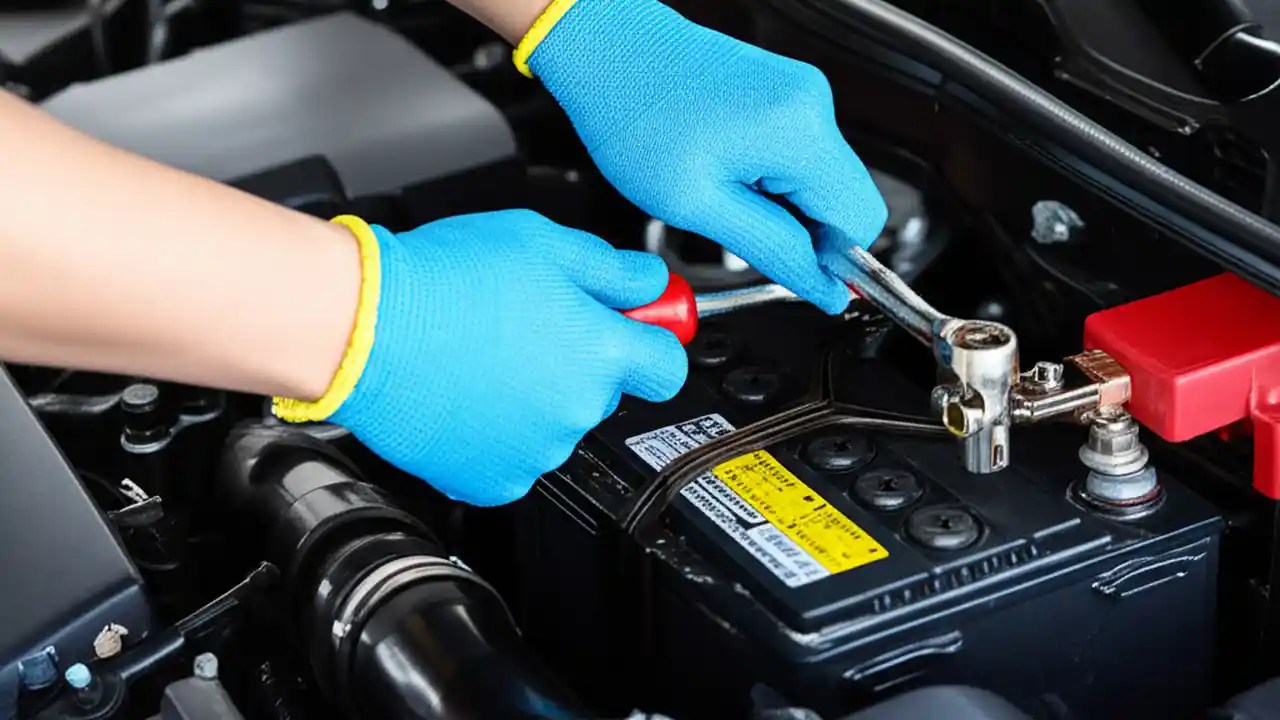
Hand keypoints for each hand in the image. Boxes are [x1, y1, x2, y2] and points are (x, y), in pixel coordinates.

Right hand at [275, 211, 686, 505]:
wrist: (363, 330)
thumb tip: (651, 285)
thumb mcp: (544, 243)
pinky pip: (514, 455)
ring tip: (483, 355)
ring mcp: (534, 453)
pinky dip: (497, 431)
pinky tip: (467, 392)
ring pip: (555, 421)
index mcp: (600, 354)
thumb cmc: (442, 283)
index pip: (667, 367)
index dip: (651, 341)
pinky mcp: (491, 480)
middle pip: (603, 390)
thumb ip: (614, 271)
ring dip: (533, 395)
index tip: (634, 329)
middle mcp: (575, 412)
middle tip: (526, 325)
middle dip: (577, 360)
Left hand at [521, 0, 887, 313]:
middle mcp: (813, 105)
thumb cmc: (635, 115)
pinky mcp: (785, 93)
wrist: (605, 47)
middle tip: (743, 233)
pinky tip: (724, 171)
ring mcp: (803, 94)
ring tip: (721, 193)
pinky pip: (801, 155)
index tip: (795, 276)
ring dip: (783, 205)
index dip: (832, 262)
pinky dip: (772, 179)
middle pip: (848, 201)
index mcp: (801, 133)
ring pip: (823, 182)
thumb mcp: (698, 204)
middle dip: (807, 234)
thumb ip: (773, 250)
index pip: (861, 223)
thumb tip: (824, 288)